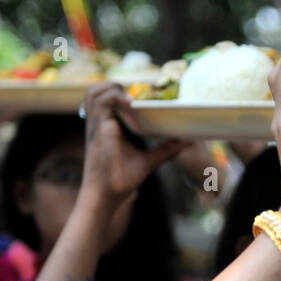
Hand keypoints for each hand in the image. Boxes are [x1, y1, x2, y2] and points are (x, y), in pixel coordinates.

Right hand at [79, 81, 188, 205]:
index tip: (140, 93)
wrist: (107, 195)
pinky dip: (115, 98)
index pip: (105, 99)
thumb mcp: (149, 161)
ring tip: (130, 97)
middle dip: (113, 85)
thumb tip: (187, 142)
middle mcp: (98, 124)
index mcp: (106, 127)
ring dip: (112, 88)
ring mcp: (96, 126)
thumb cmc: (121, 181)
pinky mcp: (99, 130)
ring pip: (94, 92)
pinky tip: (130, 103)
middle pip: (95, 91)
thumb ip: (166, 149)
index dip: (118, 91)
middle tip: (134, 93)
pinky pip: (101, 103)